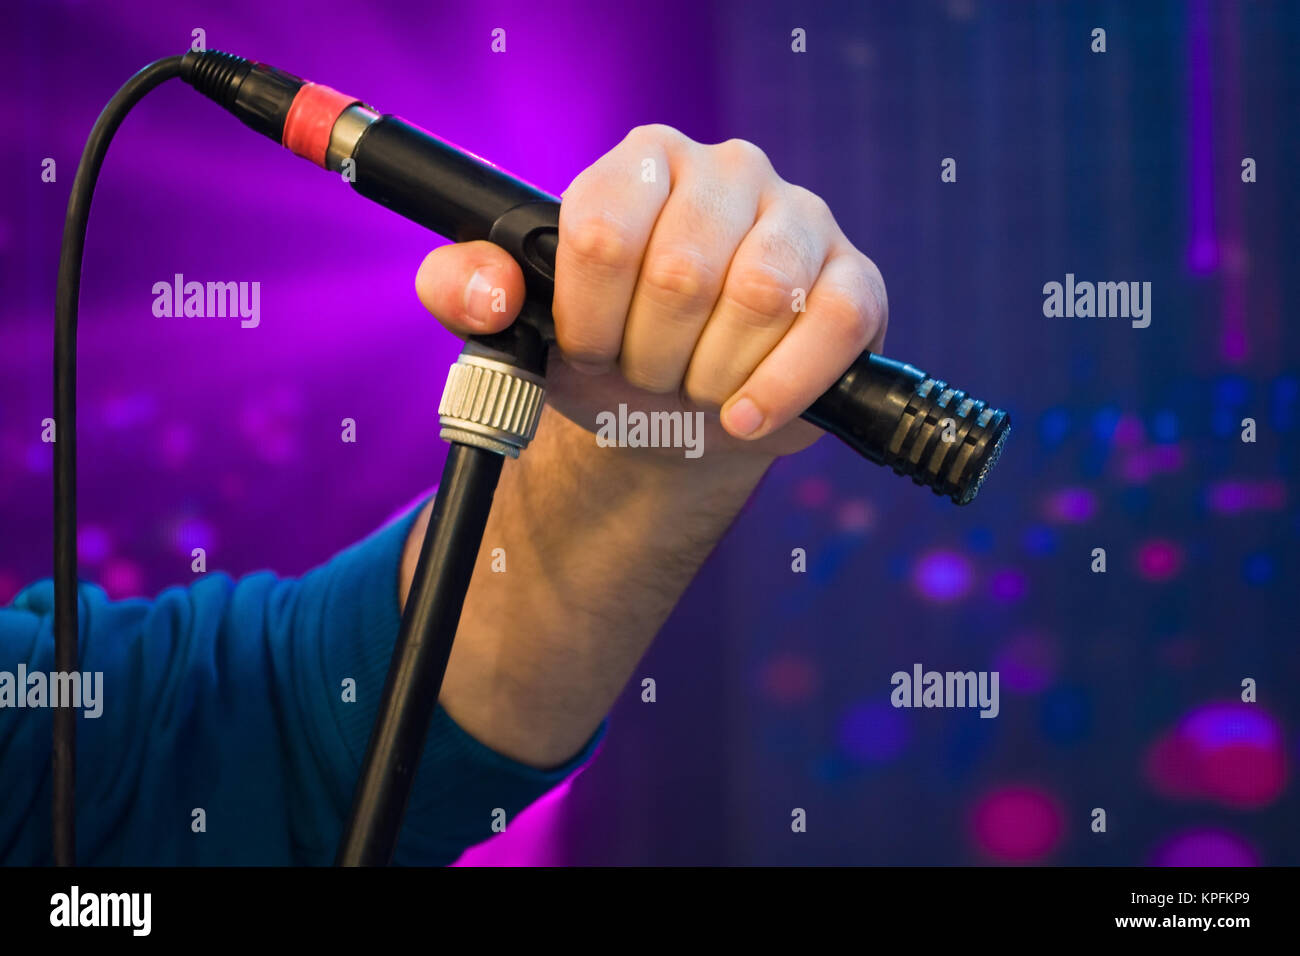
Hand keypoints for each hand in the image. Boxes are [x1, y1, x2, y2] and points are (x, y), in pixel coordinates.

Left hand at [415, 124, 887, 463]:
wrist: (679, 414)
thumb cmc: (609, 356)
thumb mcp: (529, 328)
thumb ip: (470, 294)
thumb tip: (487, 291)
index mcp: (641, 162)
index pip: (603, 231)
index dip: (590, 318)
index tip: (590, 349)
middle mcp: (727, 170)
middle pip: (680, 272)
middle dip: (650, 356)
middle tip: (646, 375)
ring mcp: (801, 218)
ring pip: (757, 295)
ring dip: (710, 374)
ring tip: (695, 388)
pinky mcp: (855, 279)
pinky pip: (830, 326)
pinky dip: (781, 388)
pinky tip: (745, 415)